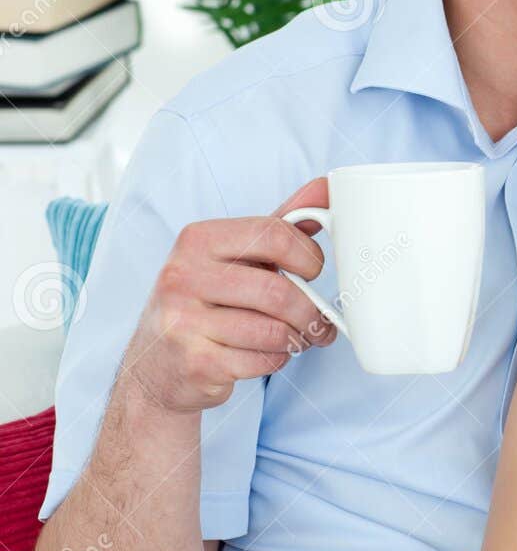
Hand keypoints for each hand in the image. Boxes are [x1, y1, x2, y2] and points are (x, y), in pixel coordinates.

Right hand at [121, 177, 338, 412]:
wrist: (156, 362)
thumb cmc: (208, 300)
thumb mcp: (239, 254)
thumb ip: (282, 222)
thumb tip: (326, 188)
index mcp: (198, 239)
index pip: (275, 235)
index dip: (309, 257)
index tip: (313, 271)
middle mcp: (183, 276)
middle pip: (278, 292)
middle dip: (310, 311)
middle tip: (318, 319)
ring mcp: (183, 321)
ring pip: (274, 331)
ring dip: (297, 338)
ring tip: (295, 336)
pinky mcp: (194, 362)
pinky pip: (263, 360)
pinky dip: (276, 359)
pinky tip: (262, 353)